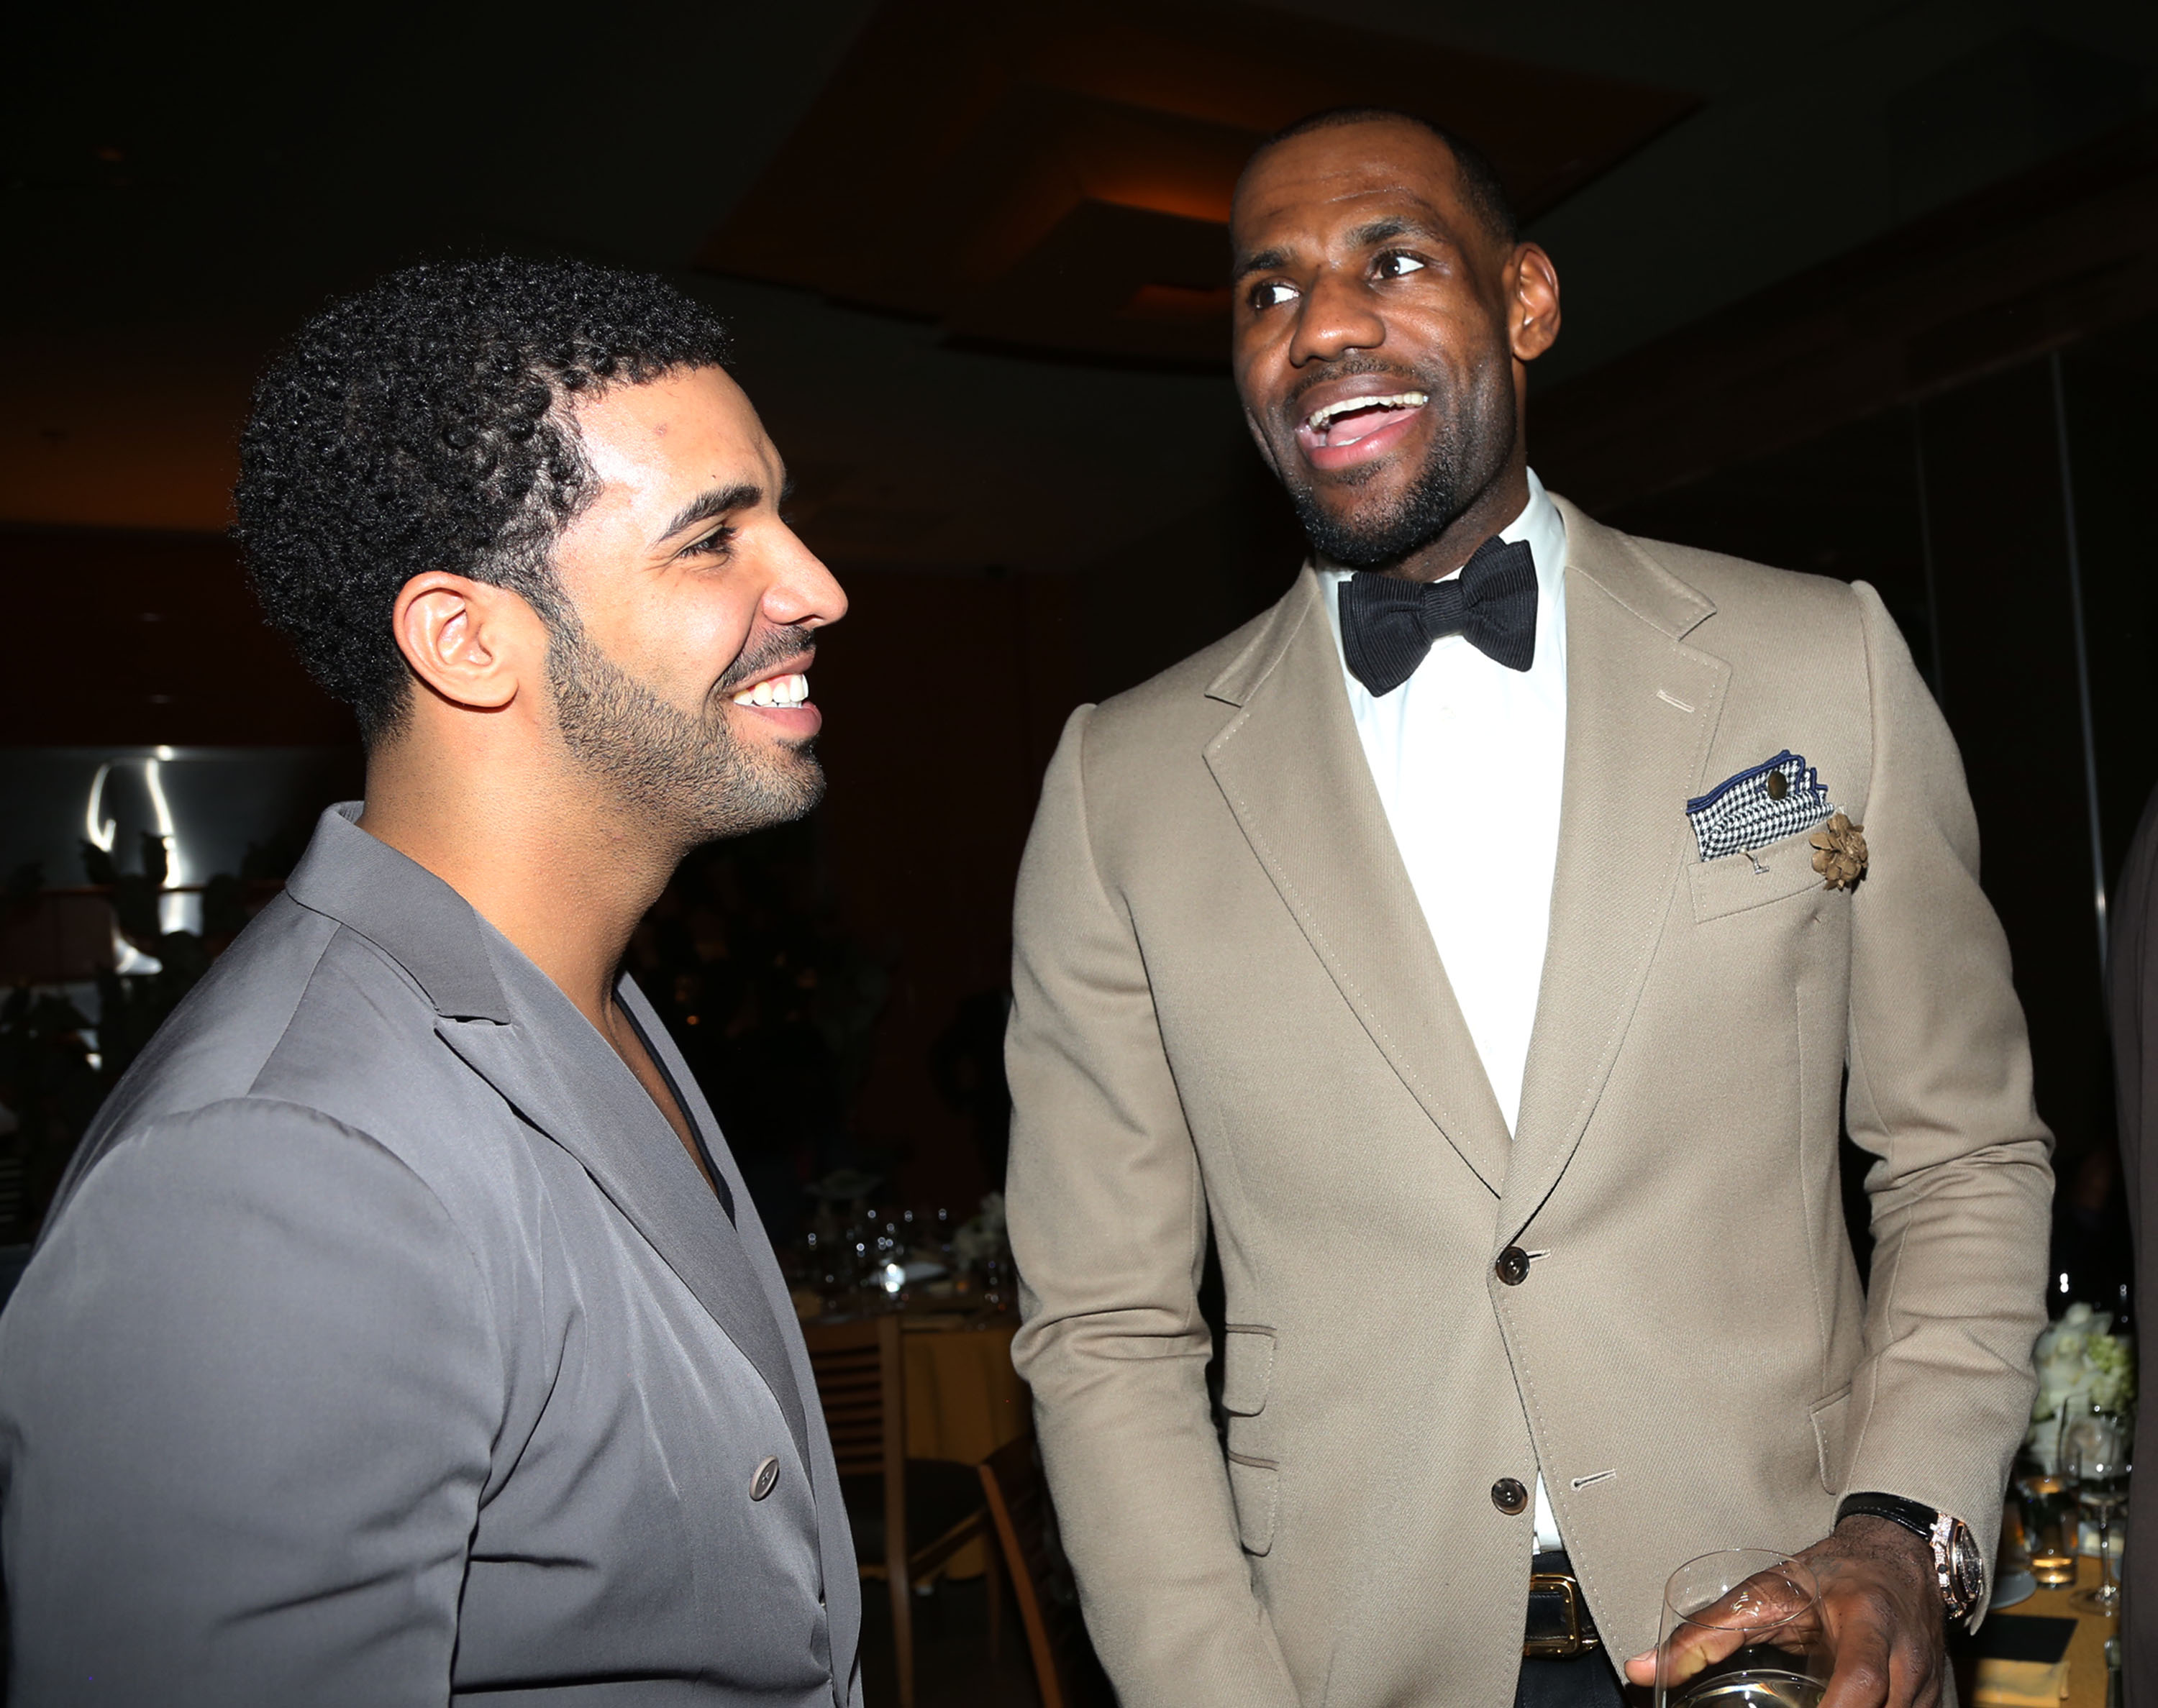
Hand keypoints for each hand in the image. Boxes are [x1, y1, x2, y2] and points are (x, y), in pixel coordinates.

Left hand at [1623, 1517, 1945, 1706]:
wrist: (1903, 1559)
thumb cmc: (1833, 1574)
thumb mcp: (1768, 1590)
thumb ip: (1708, 1632)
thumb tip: (1641, 1669)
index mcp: (1869, 1624)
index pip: (1863, 1680)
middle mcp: (1907, 1661)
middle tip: (1783, 1703)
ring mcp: (1928, 1690)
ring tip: (1801, 1698)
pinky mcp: (1934, 1706)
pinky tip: (1828, 1706)